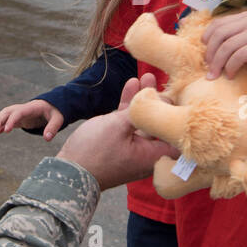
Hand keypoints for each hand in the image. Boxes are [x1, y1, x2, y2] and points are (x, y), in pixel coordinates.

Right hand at [0, 100, 62, 139]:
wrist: (52, 106)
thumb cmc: (54, 112)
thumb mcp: (58, 119)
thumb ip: (53, 128)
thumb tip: (47, 138)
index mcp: (31, 108)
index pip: (19, 112)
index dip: (12, 120)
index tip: (6, 130)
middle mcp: (23, 109)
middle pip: (8, 112)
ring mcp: (19, 113)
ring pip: (5, 115)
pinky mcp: (19, 118)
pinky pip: (7, 120)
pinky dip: (0, 125)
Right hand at [58, 74, 176, 190]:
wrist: (68, 171)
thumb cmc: (94, 151)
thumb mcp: (118, 126)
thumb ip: (140, 111)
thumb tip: (158, 99)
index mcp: (153, 156)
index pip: (176, 135)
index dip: (179, 114)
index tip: (179, 94)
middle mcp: (147, 154)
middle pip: (160, 124)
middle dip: (160, 99)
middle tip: (162, 80)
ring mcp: (133, 149)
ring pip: (143, 120)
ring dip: (143, 99)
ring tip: (146, 75)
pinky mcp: (118, 143)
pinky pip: (128, 123)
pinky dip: (129, 106)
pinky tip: (131, 84)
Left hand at [202, 11, 246, 78]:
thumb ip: (235, 35)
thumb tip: (211, 48)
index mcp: (244, 17)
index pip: (218, 23)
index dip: (207, 37)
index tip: (204, 50)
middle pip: (220, 35)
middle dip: (210, 53)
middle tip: (209, 67)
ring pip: (228, 46)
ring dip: (218, 63)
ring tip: (216, 74)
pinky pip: (240, 55)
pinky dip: (232, 66)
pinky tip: (231, 75)